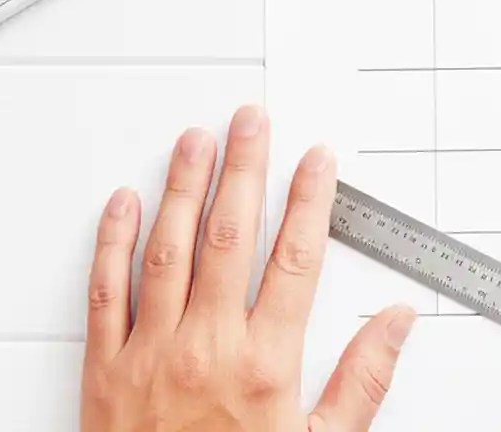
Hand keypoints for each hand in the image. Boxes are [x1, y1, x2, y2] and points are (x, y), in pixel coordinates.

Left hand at [81, 105, 414, 430]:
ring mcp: (150, 352)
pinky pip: (105, 290)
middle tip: (252, 120)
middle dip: (245, 169)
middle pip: (231, 237)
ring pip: (169, 250)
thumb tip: (396, 322)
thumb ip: (363, 380)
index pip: (296, 259)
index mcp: (265, 363)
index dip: (310, 200)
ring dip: (184, 188)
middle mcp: (206, 347)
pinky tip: (124, 202)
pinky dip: (112, 241)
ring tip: (196, 140)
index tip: (318, 161)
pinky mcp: (104, 368)